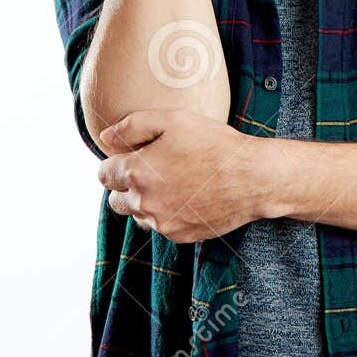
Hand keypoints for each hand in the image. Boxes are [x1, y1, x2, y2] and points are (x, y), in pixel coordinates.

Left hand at [96, 107, 274, 243]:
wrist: (252, 178)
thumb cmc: (214, 144)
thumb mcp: (173, 120)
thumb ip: (132, 126)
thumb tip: (105, 137)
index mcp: (136, 172)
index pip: (104, 175)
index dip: (116, 163)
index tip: (133, 157)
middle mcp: (144, 203)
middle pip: (116, 200)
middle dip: (127, 186)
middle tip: (153, 170)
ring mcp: (162, 223)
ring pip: (139, 215)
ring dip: (146, 202)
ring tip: (174, 183)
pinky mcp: (180, 236)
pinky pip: (162, 226)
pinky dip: (168, 214)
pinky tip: (188, 197)